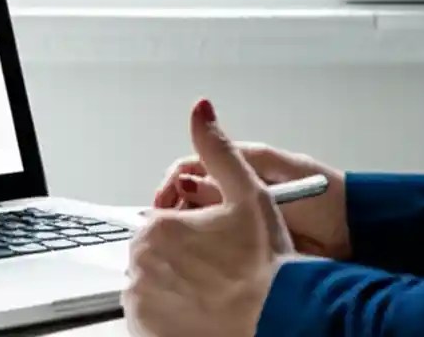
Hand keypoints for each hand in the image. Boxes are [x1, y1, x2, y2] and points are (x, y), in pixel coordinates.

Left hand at [125, 99, 296, 336]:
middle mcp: (140, 265)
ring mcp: (141, 304)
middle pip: (159, 258)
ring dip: (177, 291)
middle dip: (186, 263)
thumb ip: (218, 148)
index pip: (166, 226)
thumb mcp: (248, 193)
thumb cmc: (269, 264)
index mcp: (157, 228)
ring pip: (155, 289)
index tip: (222, 249)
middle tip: (223, 276)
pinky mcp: (147, 334)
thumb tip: (200, 109)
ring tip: (216, 297)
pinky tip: (203, 316)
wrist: (282, 319)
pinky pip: (153, 321)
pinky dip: (171, 318)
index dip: (197, 235)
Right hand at [153, 136, 349, 259]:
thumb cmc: (325, 198)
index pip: (195, 165)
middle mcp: (241, 189)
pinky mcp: (252, 241)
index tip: (164, 200)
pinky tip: (197, 257)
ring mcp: (246, 216)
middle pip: (192, 193)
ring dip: (186, 228)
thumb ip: (235, 170)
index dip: (174, 181)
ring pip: (202, 219)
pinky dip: (204, 248)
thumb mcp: (276, 178)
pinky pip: (220, 242)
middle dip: (174, 208)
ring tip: (177, 243)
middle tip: (164, 227)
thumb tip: (190, 168)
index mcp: (247, 165)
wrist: (360, 232)